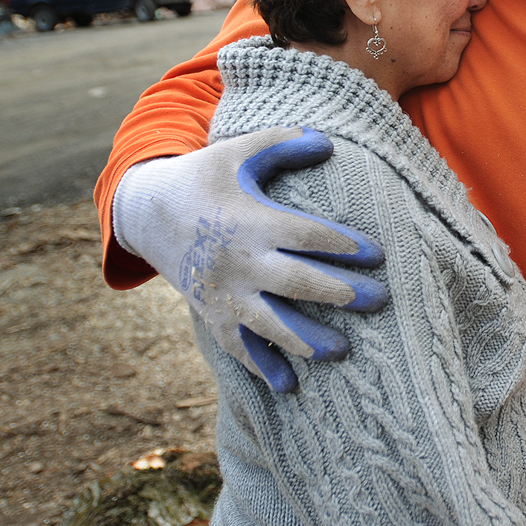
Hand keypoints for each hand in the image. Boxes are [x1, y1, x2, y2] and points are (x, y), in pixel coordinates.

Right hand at [113, 127, 386, 390]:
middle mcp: (239, 261)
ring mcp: (223, 293)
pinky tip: (289, 385)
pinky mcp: (212, 313)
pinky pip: (238, 347)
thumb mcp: (237, 152)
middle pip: (296, 282)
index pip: (306, 236)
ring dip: (307, 340)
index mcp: (250, 220)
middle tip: (380, 301)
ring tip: (343, 351)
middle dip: (340, 294)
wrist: (145, 211)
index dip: (343, 245)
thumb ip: (282, 145)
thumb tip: (326, 140)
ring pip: (269, 324)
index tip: (377, 255)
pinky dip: (262, 367)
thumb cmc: (202, 177)